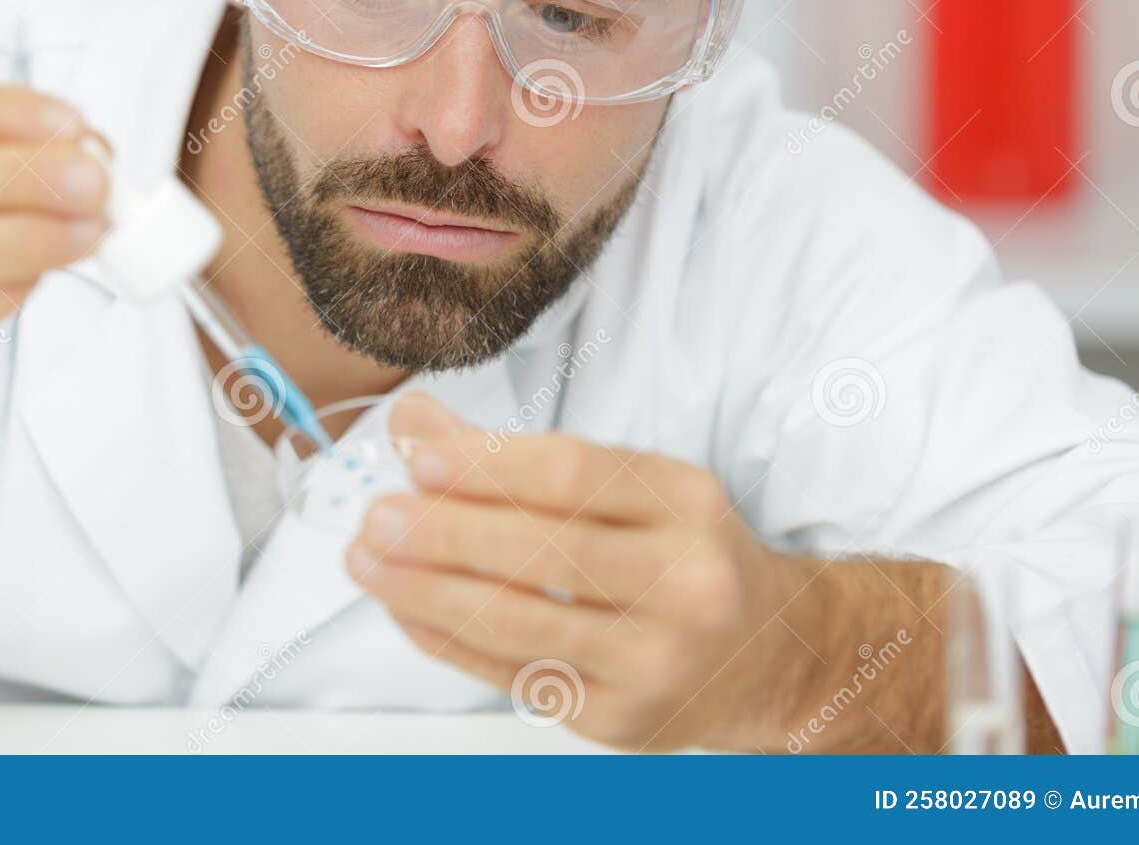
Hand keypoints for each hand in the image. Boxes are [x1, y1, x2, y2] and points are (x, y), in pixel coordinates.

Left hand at [344, 392, 814, 751]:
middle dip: (445, 534)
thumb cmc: (684, 554)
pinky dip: (447, 639)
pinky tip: (404, 607)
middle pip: (546, 554)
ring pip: (520, 624)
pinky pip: (513, 676)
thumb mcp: (629, 485)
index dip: (489, 467)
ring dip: (427, 591)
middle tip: (376, 517)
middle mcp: (682, 582)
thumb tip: (412, 419)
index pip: (574, 477)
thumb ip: (516, 454)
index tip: (417, 456)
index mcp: (686, 503)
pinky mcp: (620, 719)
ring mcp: (654, 659)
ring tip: (367, 560)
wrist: (771, 656)